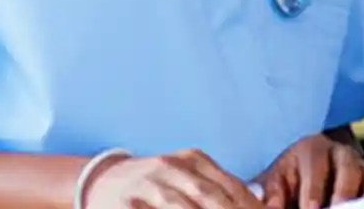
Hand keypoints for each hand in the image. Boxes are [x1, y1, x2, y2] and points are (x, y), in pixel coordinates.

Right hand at [84, 149, 265, 208]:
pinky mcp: (125, 203)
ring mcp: (147, 184)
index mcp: (194, 160)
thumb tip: (260, 204)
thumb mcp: (187, 177)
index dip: (249, 205)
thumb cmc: (156, 184)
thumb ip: (218, 188)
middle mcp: (172, 166)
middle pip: (210, 197)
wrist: (103, 179)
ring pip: (182, 206)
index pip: (231, 186)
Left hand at [253, 133, 363, 208]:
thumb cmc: (292, 178)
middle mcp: (343, 154)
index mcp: (314, 150)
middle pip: (349, 170)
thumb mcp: (277, 181)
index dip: (314, 191)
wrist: (314, 167)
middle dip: (343, 194)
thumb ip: (272, 194)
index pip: (316, 167)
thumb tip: (272, 206)